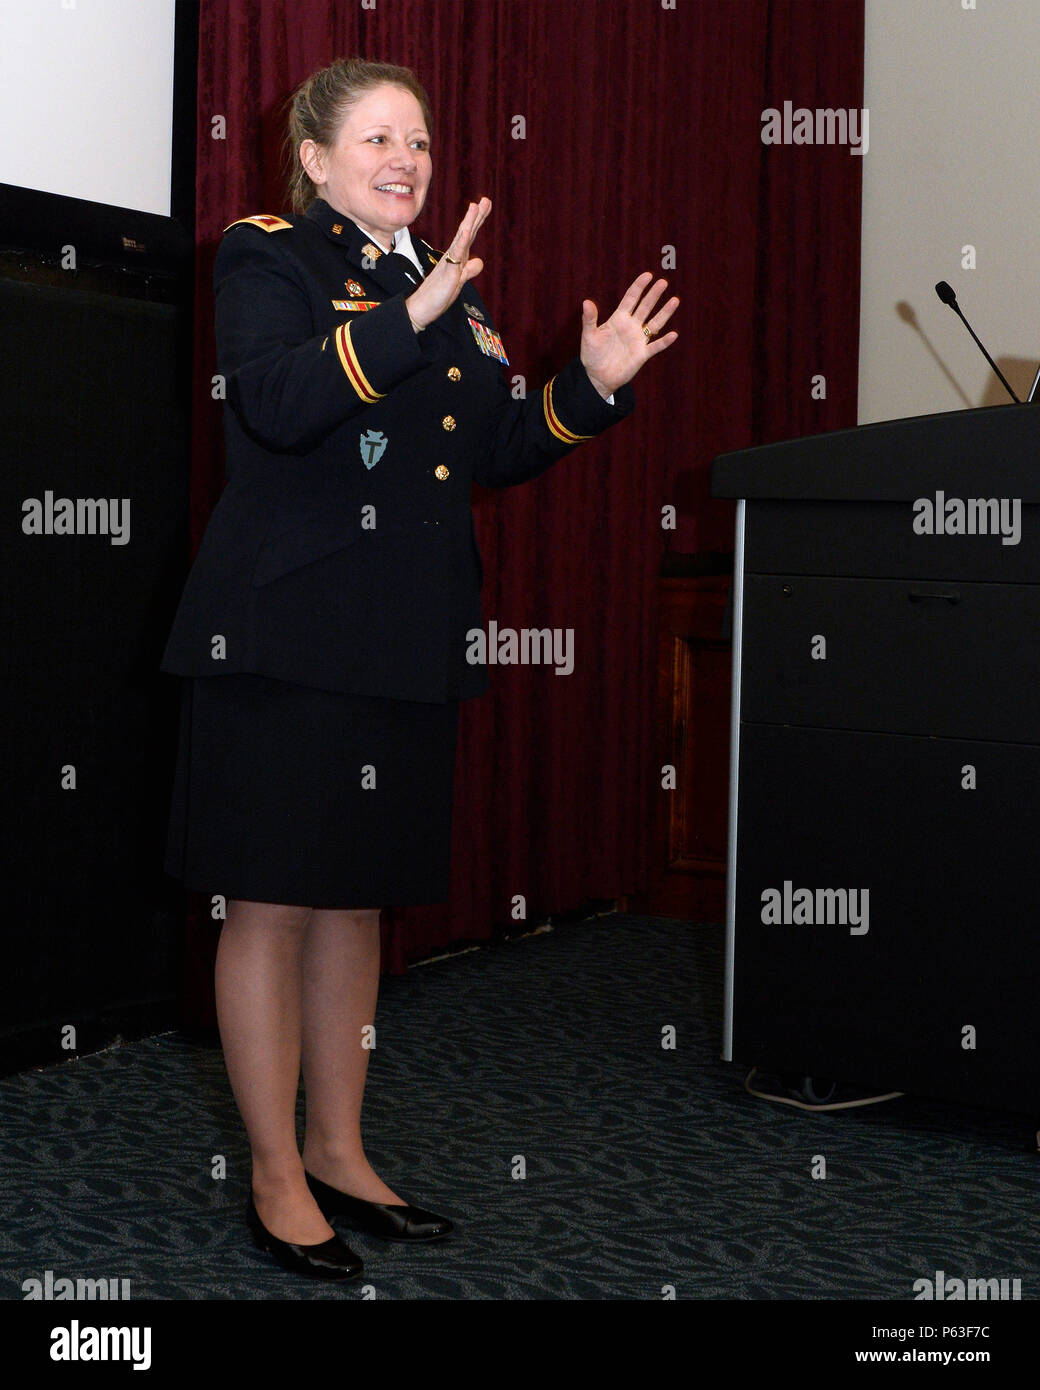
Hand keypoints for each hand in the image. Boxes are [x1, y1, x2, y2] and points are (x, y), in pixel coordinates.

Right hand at [406, 197, 491, 329]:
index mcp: (457, 258)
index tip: (484, 205)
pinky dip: (461, 242)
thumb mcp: (458, 282)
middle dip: (476, 216)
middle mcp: (453, 256)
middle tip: (486, 200)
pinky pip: (455, 255)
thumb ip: (469, 270)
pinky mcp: (447, 272)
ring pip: (461, 239)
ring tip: (476, 206)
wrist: (421, 308)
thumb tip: (479, 261)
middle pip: (467, 232)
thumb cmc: (437, 296)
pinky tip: (466, 231)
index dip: (477, 221)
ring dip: (469, 222)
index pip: (469, 236)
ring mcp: (450, 263)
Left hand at [579, 272, 678, 397]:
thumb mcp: (589, 336)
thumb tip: (586, 302)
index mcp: (619, 319)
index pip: (631, 299)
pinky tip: (673, 334)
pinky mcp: (642, 354)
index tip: (648, 275)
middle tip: (663, 282)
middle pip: (645, 307)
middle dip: (654, 294)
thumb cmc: (592, 355)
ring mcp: (638, 339)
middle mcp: (631, 326)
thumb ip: (589, 319)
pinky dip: (664, 341)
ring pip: (654, 323)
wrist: (597, 376)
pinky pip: (656, 346)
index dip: (639, 287)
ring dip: (664, 313)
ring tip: (675, 300)